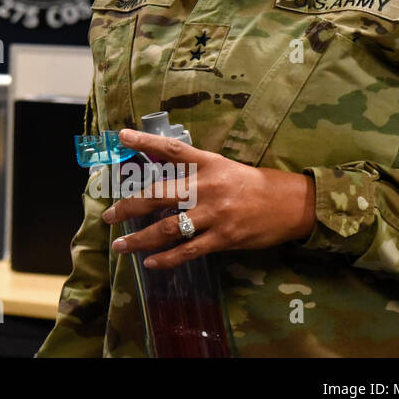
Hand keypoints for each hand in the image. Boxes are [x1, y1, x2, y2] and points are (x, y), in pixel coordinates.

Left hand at [99, 128, 315, 269]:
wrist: (291, 204)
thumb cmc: (251, 185)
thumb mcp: (222, 167)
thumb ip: (192, 170)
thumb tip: (157, 173)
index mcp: (207, 163)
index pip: (171, 148)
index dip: (145, 141)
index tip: (121, 136)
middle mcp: (207, 186)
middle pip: (158, 193)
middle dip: (128, 205)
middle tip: (108, 216)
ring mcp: (215, 213)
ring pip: (169, 227)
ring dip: (140, 239)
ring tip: (120, 246)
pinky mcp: (224, 237)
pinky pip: (189, 250)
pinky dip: (167, 259)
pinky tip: (150, 263)